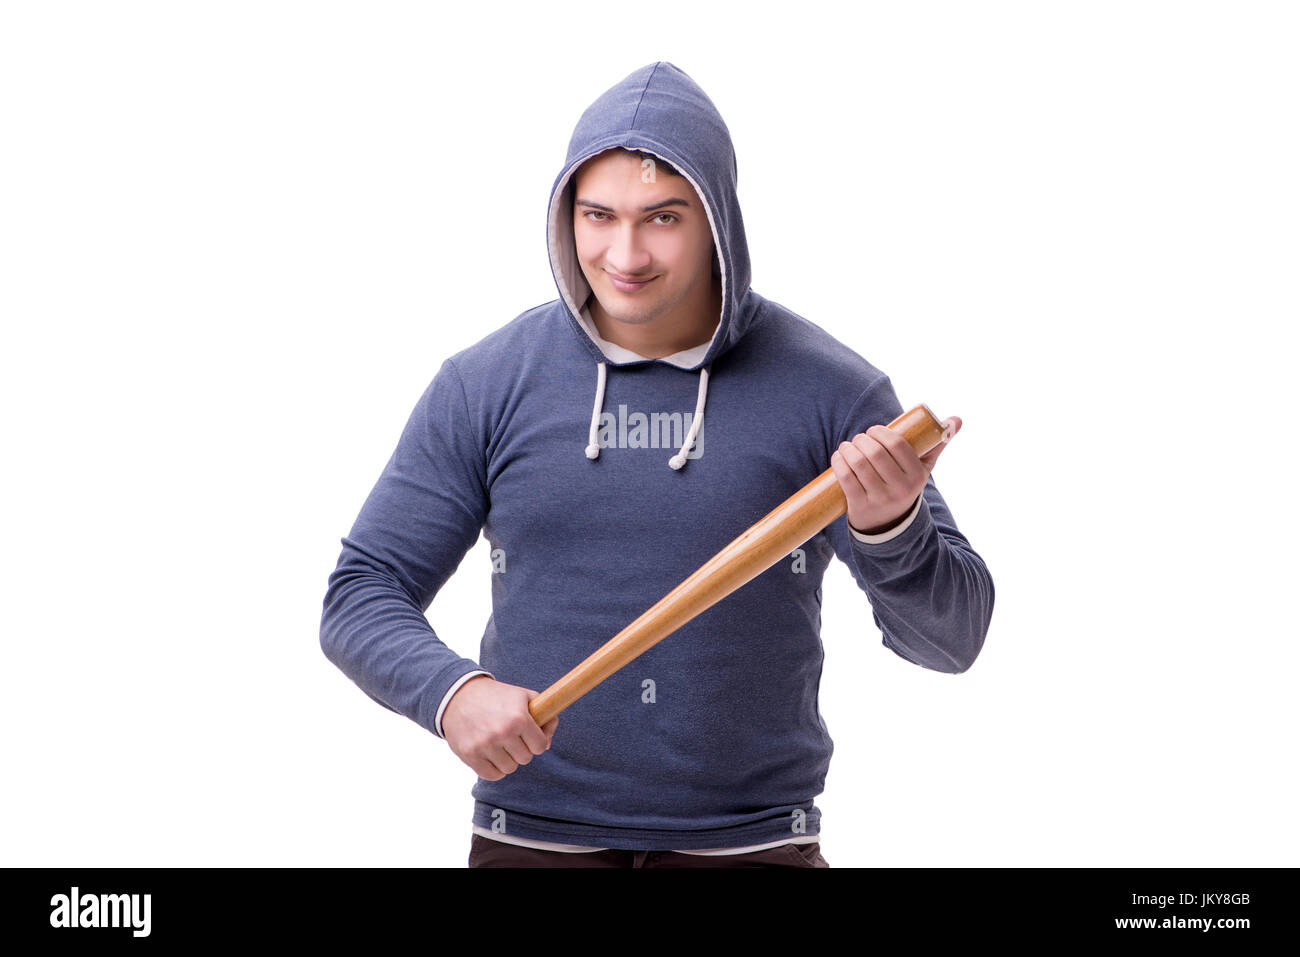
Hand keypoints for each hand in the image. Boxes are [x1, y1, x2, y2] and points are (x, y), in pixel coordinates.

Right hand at [441, 675, 557, 780]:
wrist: (458, 695)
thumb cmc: (496, 696)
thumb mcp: (524, 697)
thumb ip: (545, 717)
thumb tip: (548, 743)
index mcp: (518, 718)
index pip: (540, 746)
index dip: (536, 741)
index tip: (528, 735)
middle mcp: (502, 732)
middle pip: (525, 758)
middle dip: (521, 749)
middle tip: (511, 737)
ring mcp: (485, 745)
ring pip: (509, 768)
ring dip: (507, 759)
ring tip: (499, 743)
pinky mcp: (470, 755)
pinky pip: (492, 775)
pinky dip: (494, 768)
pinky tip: (490, 753)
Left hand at [831, 416, 961, 534]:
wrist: (890, 524)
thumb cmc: (905, 485)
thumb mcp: (923, 469)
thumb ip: (938, 444)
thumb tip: (957, 419)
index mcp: (917, 476)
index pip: (896, 444)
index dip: (880, 432)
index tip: (873, 431)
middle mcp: (900, 489)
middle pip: (875, 453)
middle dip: (862, 439)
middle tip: (859, 439)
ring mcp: (880, 499)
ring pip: (858, 464)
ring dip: (848, 449)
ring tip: (847, 446)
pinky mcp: (860, 506)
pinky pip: (846, 477)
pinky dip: (839, 462)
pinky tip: (839, 456)